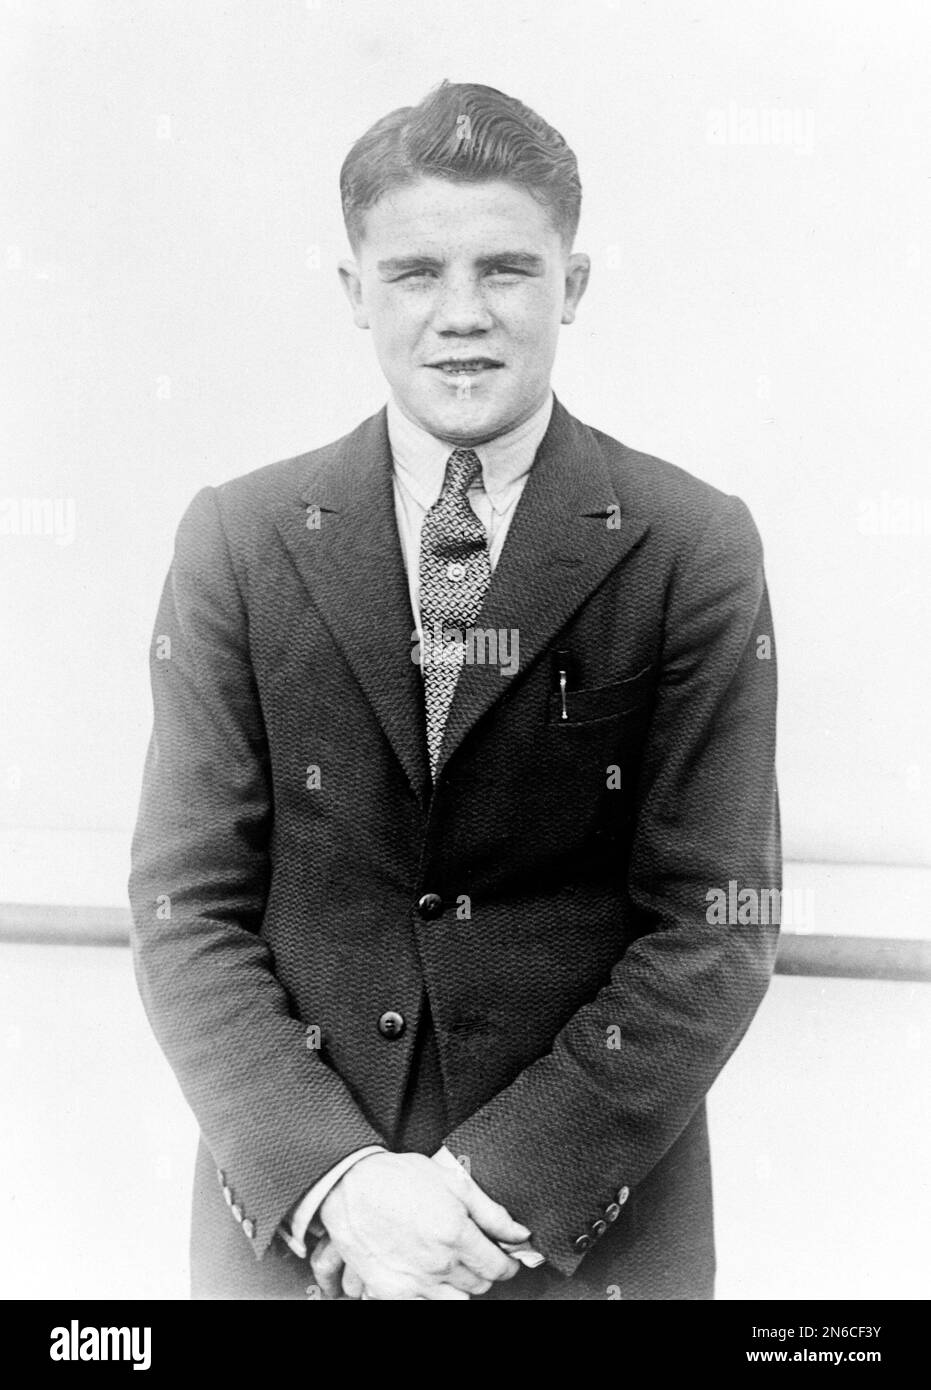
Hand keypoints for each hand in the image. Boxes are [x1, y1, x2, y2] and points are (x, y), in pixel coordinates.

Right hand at [318, 1151, 528, 1299]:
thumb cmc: (399, 1179)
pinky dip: (432, 1295)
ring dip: (460, 1285)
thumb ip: (492, 1212)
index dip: (508, 1263)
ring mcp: (415, 1282)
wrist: (349, 1186)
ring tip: (451, 1263)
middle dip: (484, 1270)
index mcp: (456, 1234)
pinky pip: (425, 1306)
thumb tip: (521, 1234)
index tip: (505, 1257)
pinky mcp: (392, 1292)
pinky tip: (428, 1276)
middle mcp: (438, 1264)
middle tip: (475, 1253)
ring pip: (456, 1300)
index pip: (498, 1267)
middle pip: (480, 1285)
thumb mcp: (453, 1181)